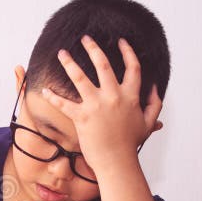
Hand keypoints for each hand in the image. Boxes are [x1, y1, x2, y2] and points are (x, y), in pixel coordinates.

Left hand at [40, 35, 162, 174]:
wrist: (116, 162)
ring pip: (80, 77)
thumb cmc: (130, 144)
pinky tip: (45, 90)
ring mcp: (96, 105)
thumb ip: (154, 103)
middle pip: (103, 65)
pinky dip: (53, 97)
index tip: (121, 42)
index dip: (128, 52)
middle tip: (85, 38)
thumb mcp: (148, 122)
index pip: (133, 68)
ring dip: (69, 63)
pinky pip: (63, 103)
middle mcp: (113, 96)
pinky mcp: (81, 117)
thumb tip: (156, 88)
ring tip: (61, 53)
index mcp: (130, 96)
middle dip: (93, 48)